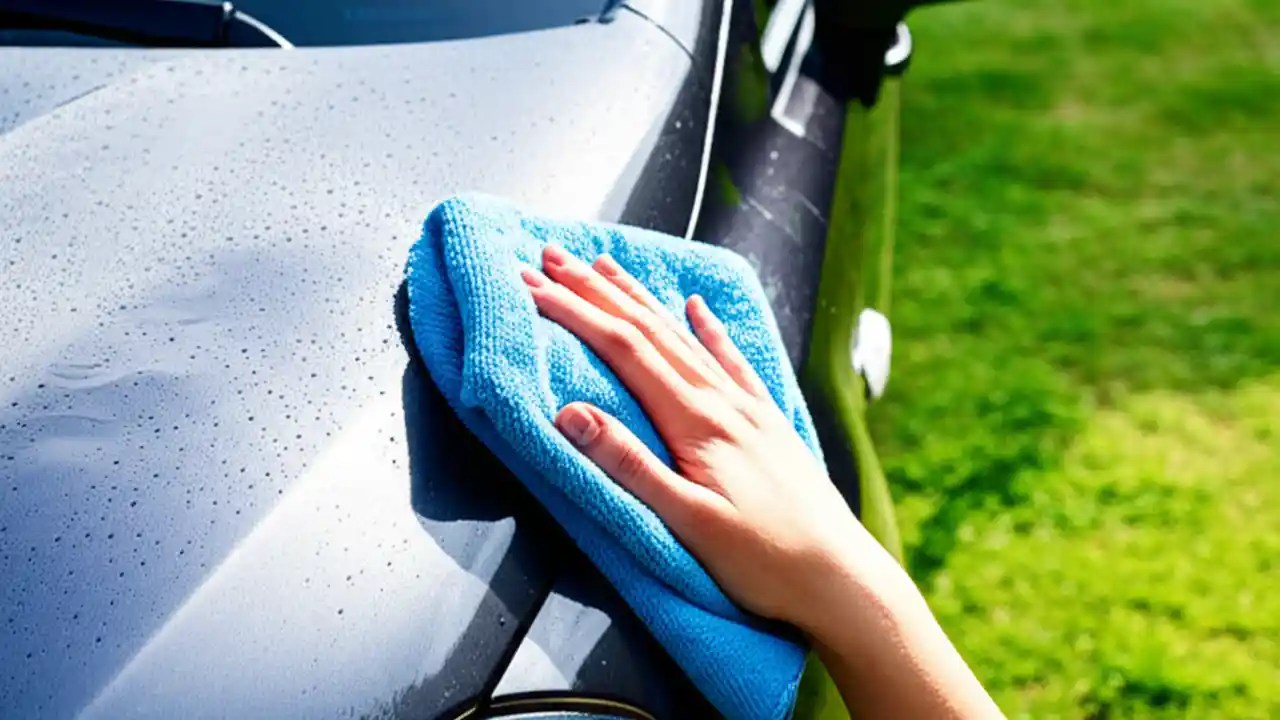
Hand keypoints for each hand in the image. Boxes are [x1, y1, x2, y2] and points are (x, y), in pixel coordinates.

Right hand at [520, 244, 875, 629]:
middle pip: (648, 330)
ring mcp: (748, 410)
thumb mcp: (687, 522)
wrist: (840, 578)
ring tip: (606, 266)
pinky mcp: (768, 424)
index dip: (574, 311)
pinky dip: (710, 328)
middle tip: (552, 257)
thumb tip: (571, 413)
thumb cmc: (765, 561)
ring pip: (684, 337)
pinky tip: (698, 307)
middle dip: (595, 290)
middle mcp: (723, 403)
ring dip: (640, 298)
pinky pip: (733, 360)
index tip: (532, 284)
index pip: (623, 349)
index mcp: (697, 422)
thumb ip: (628, 464)